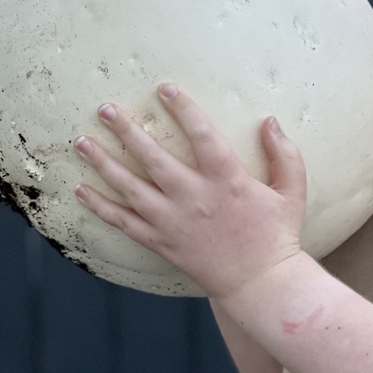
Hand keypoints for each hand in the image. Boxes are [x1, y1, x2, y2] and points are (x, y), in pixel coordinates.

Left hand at [73, 84, 307, 302]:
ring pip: (130, 188)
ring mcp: (174, 221)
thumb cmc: (278, 235)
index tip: (165, 89)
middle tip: (106, 110)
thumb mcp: (292, 191)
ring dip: (104, 164)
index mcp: (228, 180)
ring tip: (82, 143)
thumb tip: (270, 121)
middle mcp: (195, 198)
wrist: (260, 283)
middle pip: (153, 158)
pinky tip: (81, 190)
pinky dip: (100, 207)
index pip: (202, 135)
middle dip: (127, 131)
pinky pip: (124, 223)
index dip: (183, 109)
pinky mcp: (162, 243)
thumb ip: (284, 154)